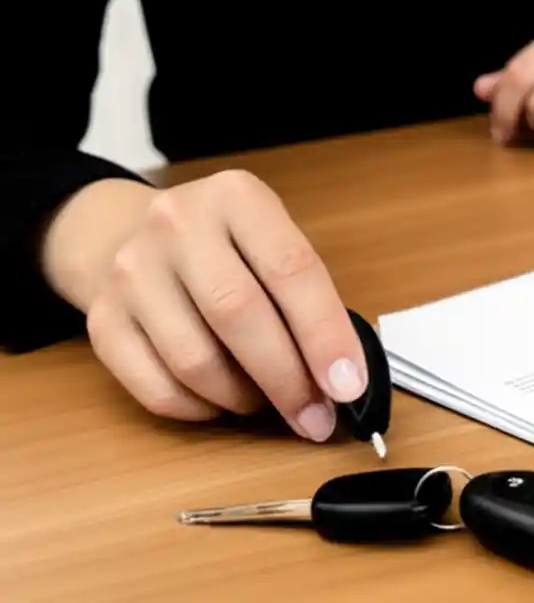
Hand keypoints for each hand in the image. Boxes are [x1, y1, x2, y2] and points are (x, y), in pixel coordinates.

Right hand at [41, 173, 366, 440]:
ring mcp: (131, 270)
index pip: (291, 269)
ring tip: (267, 401)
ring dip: (243, 397)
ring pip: (194, 360)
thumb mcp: (272, 243)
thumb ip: (307, 299)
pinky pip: (157, 388)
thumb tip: (342, 377)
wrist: (129, 234)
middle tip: (316, 418)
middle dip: (287, 378)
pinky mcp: (102, 319)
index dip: (325, 335)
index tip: (349, 386)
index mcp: (237, 197)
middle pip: (238, 314)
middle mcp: (177, 224)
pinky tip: (221, 401)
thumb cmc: (228, 249)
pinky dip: (200, 409)